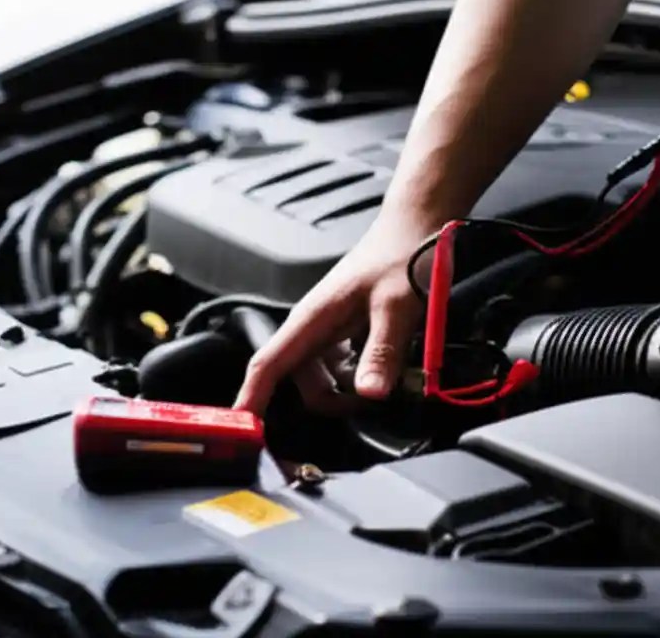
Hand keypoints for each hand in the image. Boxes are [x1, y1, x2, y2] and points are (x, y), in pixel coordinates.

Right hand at [234, 212, 432, 415]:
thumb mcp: (398, 306)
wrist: (415, 228)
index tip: (244, 431)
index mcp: (313, 319)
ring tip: (391, 372)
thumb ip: (382, 351)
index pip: (268, 365)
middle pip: (305, 386)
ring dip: (354, 389)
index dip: (251, 400)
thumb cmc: (401, 256)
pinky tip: (391, 359)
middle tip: (378, 393)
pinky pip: (348, 369)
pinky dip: (367, 374)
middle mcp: (314, 327)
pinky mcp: (348, 332)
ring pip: (328, 380)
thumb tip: (368, 393)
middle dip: (336, 402)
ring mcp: (331, 330)